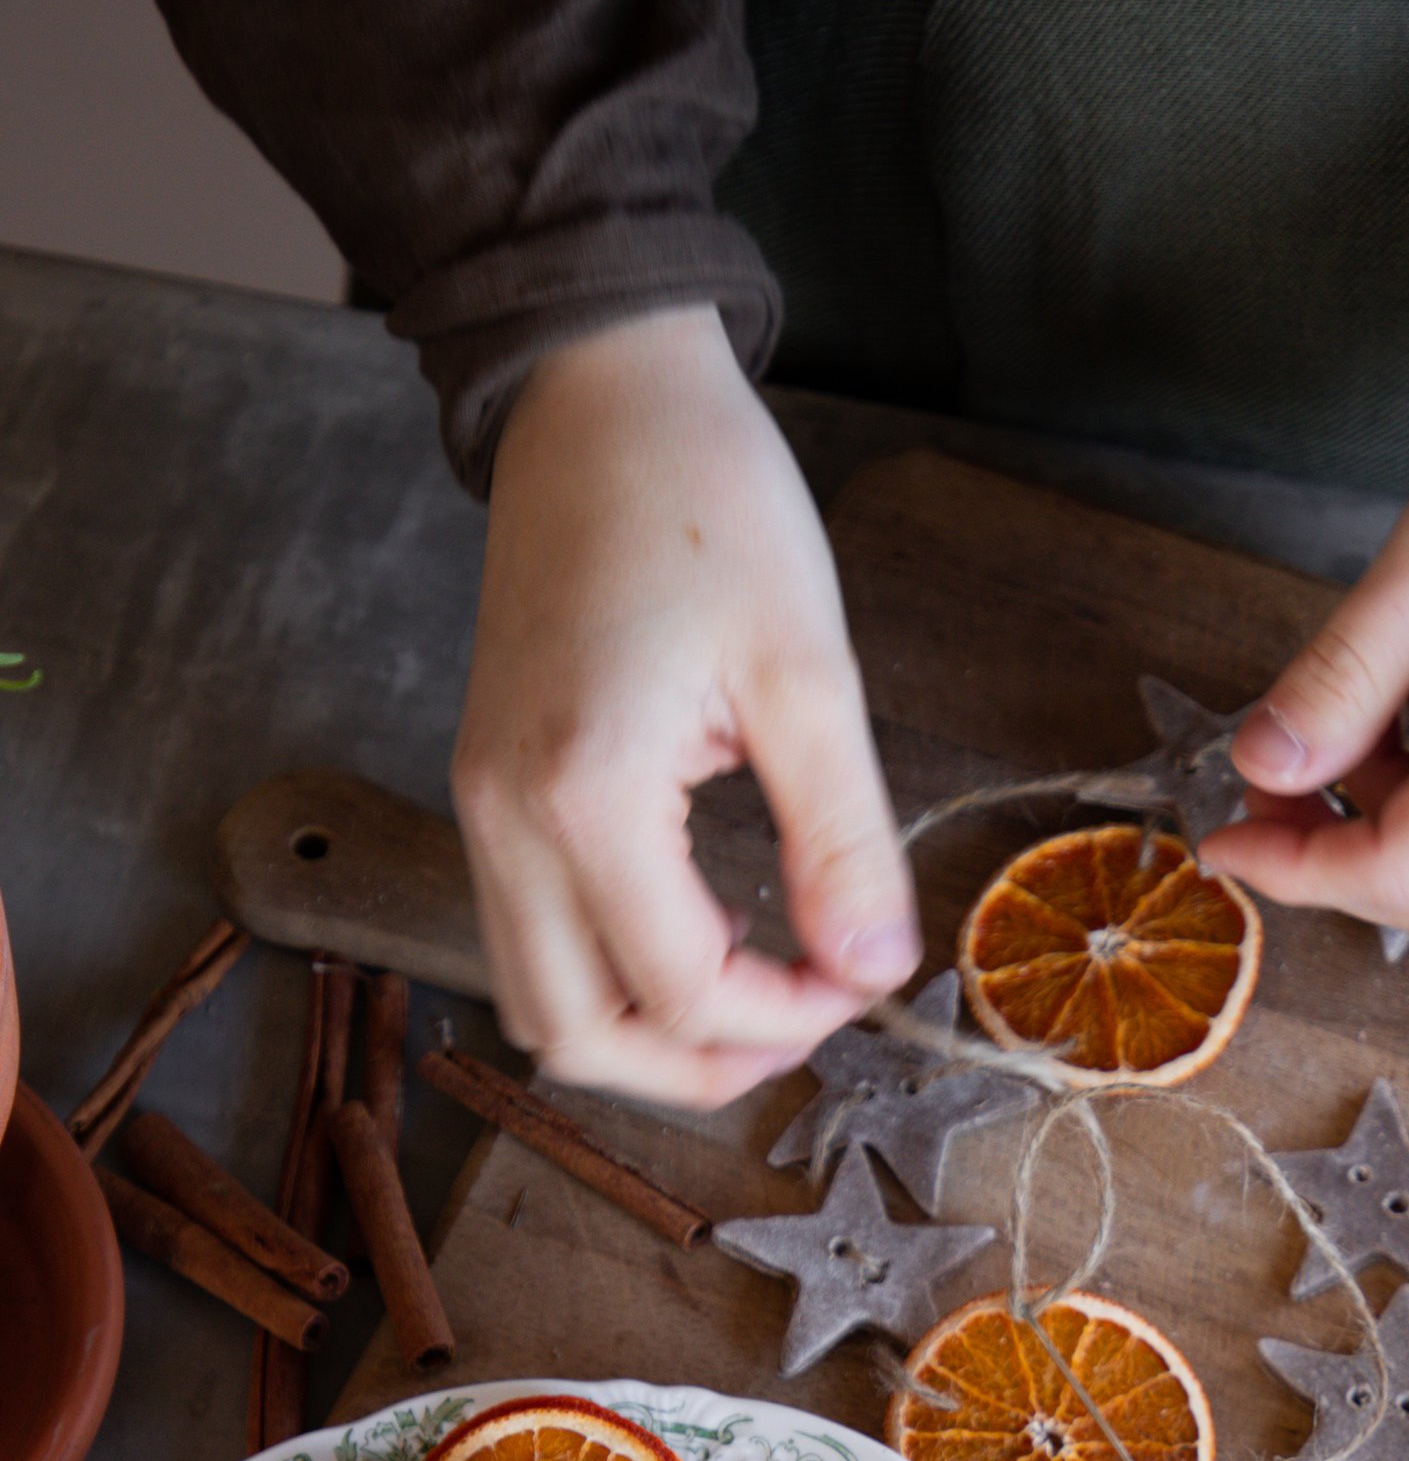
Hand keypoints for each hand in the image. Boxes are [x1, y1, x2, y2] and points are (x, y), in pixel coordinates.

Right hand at [451, 306, 917, 1105]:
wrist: (596, 394)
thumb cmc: (701, 496)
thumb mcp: (808, 668)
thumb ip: (841, 837)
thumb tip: (876, 969)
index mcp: (581, 794)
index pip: (681, 992)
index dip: (788, 1018)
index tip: (864, 974)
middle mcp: (502, 819)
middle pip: (576, 1039)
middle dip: (699, 1066)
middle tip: (806, 1023)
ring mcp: (480, 806)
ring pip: (540, 1003)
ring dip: (648, 1032)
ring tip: (759, 989)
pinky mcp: (487, 787)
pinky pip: (532, 937)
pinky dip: (614, 970)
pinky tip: (704, 925)